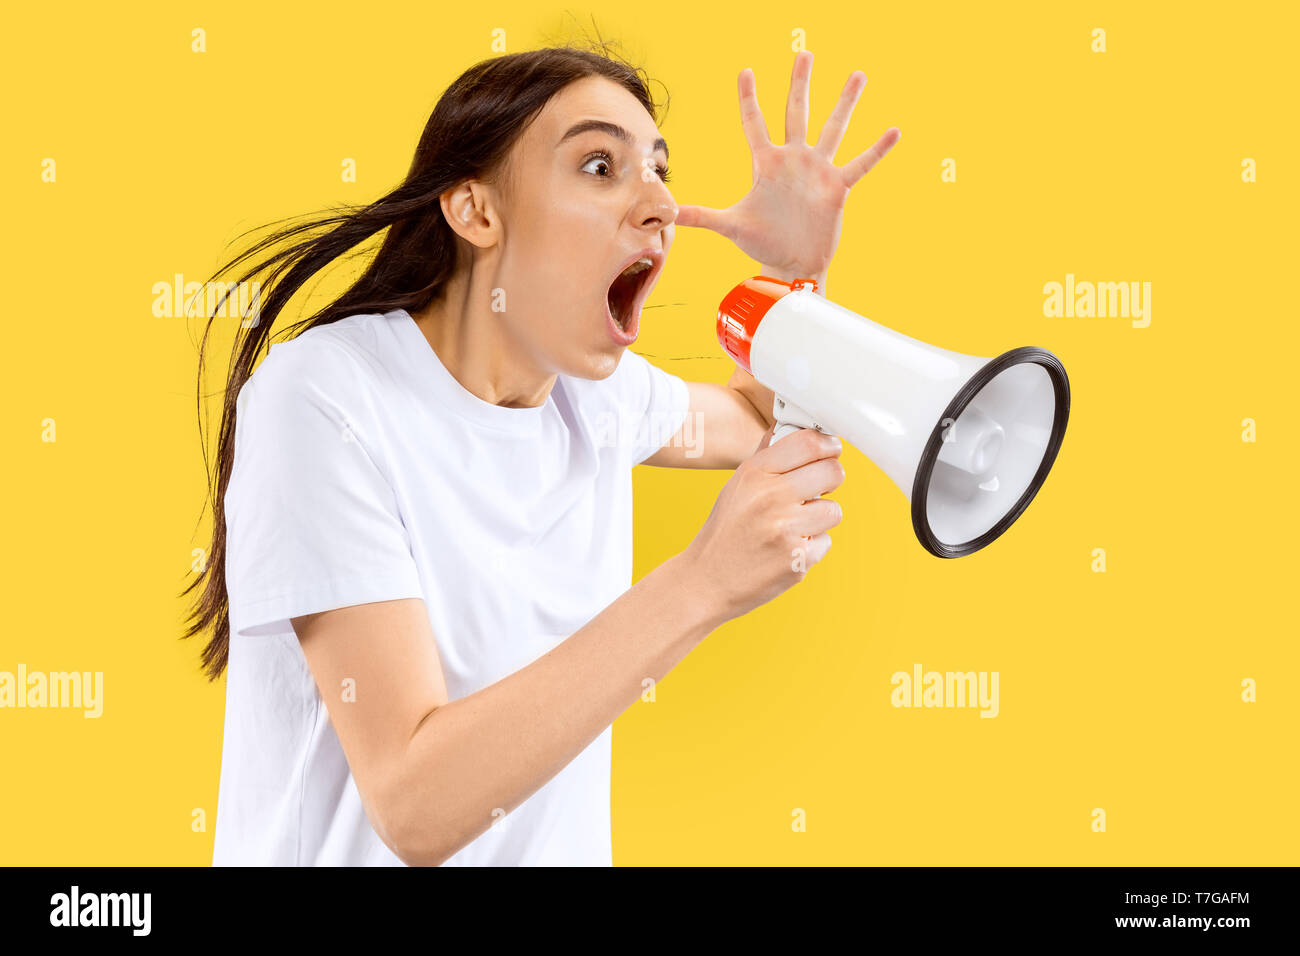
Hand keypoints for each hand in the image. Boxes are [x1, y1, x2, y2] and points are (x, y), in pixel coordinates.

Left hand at [675, 51, 899, 282]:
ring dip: (845, 103)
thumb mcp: (732, 227)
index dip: (750, 99)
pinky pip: (860, 164)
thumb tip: (670, 213)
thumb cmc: (762, 244)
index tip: (746, 71)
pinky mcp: (837, 187)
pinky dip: (877, 149)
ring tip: (858, 75)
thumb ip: (702, 217)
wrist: (791, 265)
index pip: (754, 124)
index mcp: (766, 165)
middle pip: (796, 113)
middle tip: (804, 53)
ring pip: (833, 129)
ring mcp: (817, 171)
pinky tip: (894, 130)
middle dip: (799, 83)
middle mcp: (793, 160)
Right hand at [682, 427, 844, 622]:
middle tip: (817, 488)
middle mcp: (771, 497)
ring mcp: (786, 529)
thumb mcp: (736, 487)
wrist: (706, 580)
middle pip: (832, 472)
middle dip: (830, 480)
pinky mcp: (798, 559)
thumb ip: (766, 460)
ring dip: (820, 518)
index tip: (830, 451)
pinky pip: (825, 541)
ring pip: (833, 510)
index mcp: (755, 474)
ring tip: (794, 525)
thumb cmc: (724, 532)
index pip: (809, 443)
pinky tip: (787, 549)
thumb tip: (788, 431)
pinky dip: (811, 546)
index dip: (828, 445)